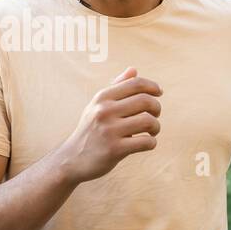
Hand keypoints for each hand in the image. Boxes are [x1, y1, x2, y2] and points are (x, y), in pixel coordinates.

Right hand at [57, 66, 162, 182]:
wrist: (71, 160)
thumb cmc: (90, 130)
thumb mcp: (97, 106)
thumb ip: (116, 87)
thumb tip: (134, 69)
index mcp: (102, 97)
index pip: (136, 83)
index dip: (152, 86)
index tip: (159, 93)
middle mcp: (104, 111)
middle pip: (146, 101)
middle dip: (156, 108)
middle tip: (154, 116)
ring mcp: (109, 130)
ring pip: (148, 121)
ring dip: (156, 127)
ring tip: (151, 131)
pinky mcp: (114, 150)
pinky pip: (146, 142)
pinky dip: (152, 142)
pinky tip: (147, 143)